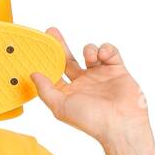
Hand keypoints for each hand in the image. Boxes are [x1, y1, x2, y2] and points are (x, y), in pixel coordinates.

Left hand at [30, 29, 149, 144]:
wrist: (121, 122)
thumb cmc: (90, 119)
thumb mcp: (60, 106)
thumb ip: (46, 90)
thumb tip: (33, 74)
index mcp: (69, 92)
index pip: (54, 72)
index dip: (47, 60)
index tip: (39, 47)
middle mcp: (83, 83)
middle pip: (68, 59)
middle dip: (60, 45)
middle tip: (51, 31)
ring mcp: (100, 75)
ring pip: (90, 52)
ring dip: (89, 49)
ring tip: (91, 58)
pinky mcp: (117, 70)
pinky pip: (110, 51)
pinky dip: (106, 49)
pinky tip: (103, 56)